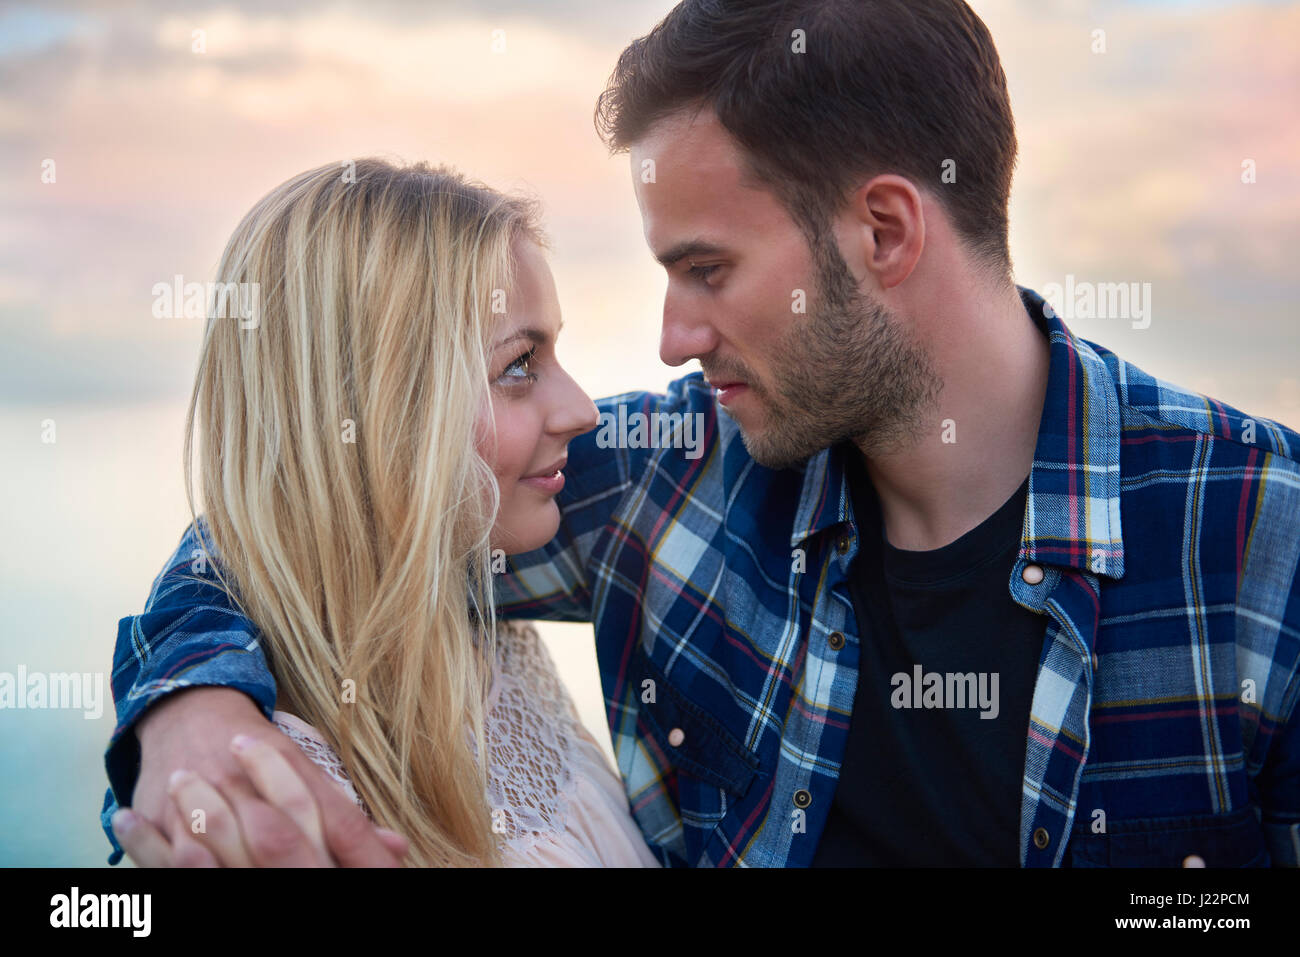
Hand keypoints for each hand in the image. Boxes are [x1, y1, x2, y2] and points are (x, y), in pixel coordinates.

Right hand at [110, 686, 407, 866]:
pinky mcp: (161, 815)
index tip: (385, 872)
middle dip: (304, 869)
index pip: (340, 823)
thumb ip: (346, 816)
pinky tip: (204, 877)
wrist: (189, 707)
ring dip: (246, 870)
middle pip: (283, 840)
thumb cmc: (258, 747)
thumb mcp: (307, 770)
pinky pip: (169, 853)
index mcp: (296, 771)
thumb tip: (397, 848)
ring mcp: (204, 799)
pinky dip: (187, 869)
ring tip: (265, 885)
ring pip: (226, 847)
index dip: (364, 855)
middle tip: (323, 886)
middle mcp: (251, 785)